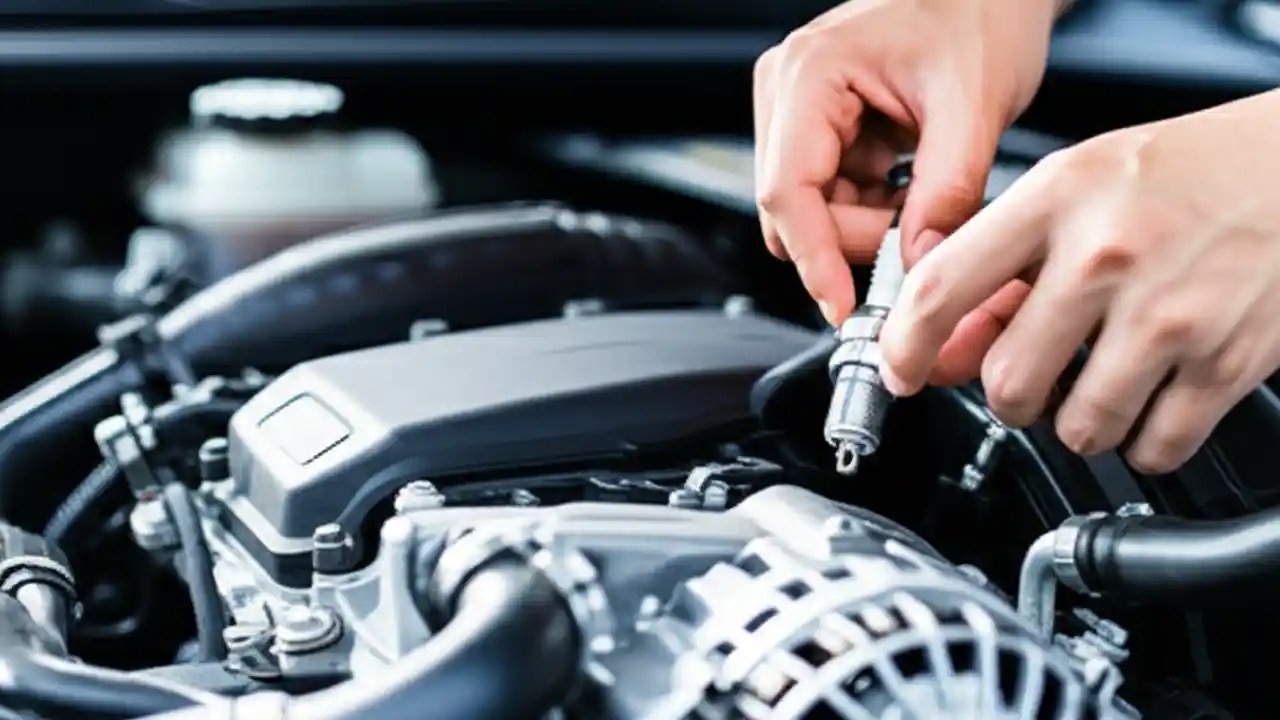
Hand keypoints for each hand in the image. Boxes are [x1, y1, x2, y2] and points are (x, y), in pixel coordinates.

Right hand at [753, 0, 1061, 325]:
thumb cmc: (981, 12)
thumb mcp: (975, 104)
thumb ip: (947, 191)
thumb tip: (921, 265)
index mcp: (811, 73)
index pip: (788, 190)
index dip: (814, 257)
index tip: (843, 306)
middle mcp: (789, 91)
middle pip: (793, 208)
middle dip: (853, 240)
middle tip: (918, 244)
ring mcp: (799, 111)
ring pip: (811, 211)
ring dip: (867, 227)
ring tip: (925, 205)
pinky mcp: (821, 128)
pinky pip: (831, 197)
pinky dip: (872, 212)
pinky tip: (912, 192)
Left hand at [879, 90, 1279, 473]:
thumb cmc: (1184, 173)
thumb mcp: (1076, 185)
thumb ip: (1002, 261)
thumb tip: (943, 348)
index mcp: (1057, 198)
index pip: (942, 288)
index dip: (904, 347)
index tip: (901, 372)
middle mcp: (1106, 255)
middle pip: (1006, 383)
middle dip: (1010, 396)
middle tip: (1032, 376)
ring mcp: (1169, 313)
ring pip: (1076, 430)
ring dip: (1077, 423)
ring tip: (1100, 379)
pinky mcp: (1227, 361)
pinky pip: (1152, 448)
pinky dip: (1144, 441)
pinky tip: (1151, 398)